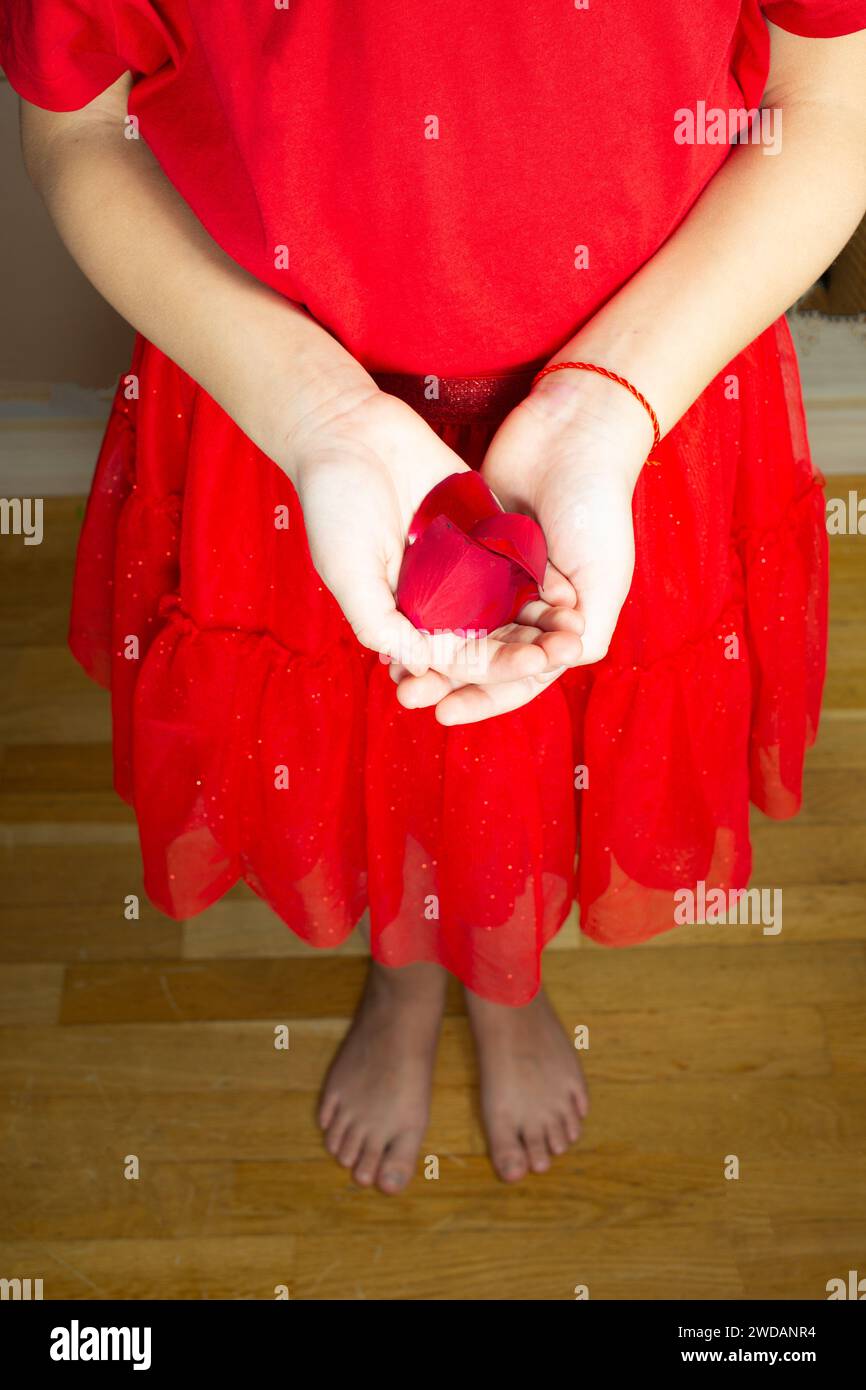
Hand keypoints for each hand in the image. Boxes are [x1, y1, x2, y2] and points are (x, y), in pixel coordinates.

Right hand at [287, 384, 583, 683]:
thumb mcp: (347, 570)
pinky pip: (520, 559)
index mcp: (406, 616)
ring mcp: (464, 562)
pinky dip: (543, 577)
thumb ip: (379, 621)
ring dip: (542, 620)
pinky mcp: (484, 527)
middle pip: (493, 636)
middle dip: (528, 649)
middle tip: (565, 652)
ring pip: (511, 604)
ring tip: (574, 627)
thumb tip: (421, 667)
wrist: (349, 429)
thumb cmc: (335, 503)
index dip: (494, 667)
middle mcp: (439, 596)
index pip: (457, 658)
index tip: (532, 665)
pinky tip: (569, 587)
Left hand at [393, 369, 651, 721]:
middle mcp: (529, 603)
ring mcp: (499, 572)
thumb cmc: (598, 503)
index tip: (445, 712)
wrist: (574, 430)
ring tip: (391, 668)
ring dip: (427, 649)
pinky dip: (419, 606)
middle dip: (445, 679)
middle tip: (408, 693)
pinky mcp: (473, 541)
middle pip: (482, 656)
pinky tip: (390, 622)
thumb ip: (590, 629)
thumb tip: (556, 670)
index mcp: (565, 620)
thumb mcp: (605, 575)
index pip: (520, 674)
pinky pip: (441, 584)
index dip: (483, 696)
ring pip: (457, 625)